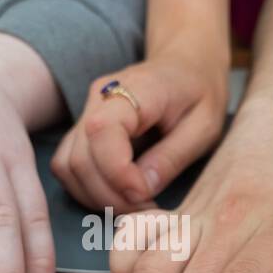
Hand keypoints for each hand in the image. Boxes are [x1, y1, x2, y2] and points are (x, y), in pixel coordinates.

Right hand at [51, 47, 227, 212]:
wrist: (187, 63)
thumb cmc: (200, 92)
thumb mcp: (205, 126)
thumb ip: (173, 156)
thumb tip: (142, 189)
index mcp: (136, 88)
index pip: (102, 130)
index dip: (117, 172)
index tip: (146, 195)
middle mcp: (100, 97)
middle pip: (79, 156)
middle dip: (109, 194)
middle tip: (144, 209)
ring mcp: (86, 111)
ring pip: (67, 165)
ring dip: (96, 196)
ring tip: (133, 205)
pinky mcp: (83, 128)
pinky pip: (68, 165)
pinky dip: (87, 189)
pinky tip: (118, 196)